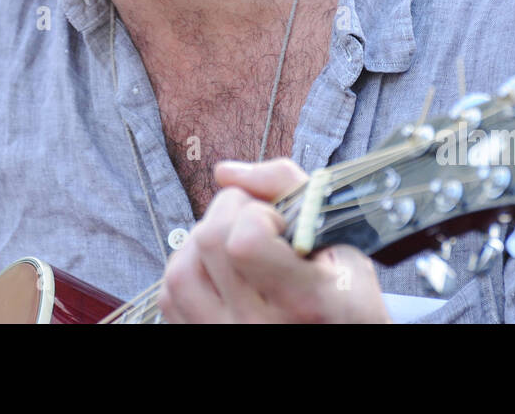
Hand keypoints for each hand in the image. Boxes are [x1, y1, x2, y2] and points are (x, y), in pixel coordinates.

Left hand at [158, 157, 391, 322]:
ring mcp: (225, 338)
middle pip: (207, 240)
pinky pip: (169, 296)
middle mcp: (258, 326)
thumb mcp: (342, 238)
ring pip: (180, 268)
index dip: (258, 214)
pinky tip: (221, 274)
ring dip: (202, 243)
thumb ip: (288, 188)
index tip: (281, 224)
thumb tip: (223, 173)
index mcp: (304, 299)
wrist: (343, 339)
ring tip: (236, 248)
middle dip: (230, 212)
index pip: (244, 241)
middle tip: (261, 226)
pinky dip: (191, 271)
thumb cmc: (345, 293)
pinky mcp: (202, 341)